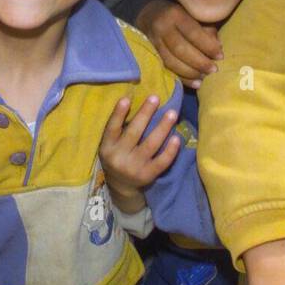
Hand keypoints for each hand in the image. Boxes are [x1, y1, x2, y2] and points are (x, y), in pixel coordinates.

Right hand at [98, 95, 181, 211]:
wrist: (121, 186)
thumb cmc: (118, 156)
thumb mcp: (111, 144)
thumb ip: (119, 129)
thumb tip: (135, 102)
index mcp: (107, 147)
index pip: (112, 128)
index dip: (118, 114)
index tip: (126, 98)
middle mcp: (119, 157)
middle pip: (134, 132)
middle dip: (145, 113)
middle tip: (156, 98)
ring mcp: (134, 167)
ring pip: (151, 144)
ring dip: (162, 127)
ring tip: (172, 113)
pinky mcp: (148, 175)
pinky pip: (161, 161)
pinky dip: (170, 150)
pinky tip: (177, 138)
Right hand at [135, 0, 221, 86]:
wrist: (150, 16)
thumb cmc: (179, 15)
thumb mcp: (193, 14)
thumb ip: (206, 28)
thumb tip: (217, 47)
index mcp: (174, 14)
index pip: (192, 32)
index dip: (207, 46)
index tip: (220, 56)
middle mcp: (161, 28)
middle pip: (180, 49)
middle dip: (199, 62)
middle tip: (214, 70)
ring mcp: (153, 42)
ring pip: (171, 61)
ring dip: (191, 73)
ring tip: (205, 77)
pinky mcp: (151, 55)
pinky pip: (166, 69)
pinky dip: (182, 78)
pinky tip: (196, 83)